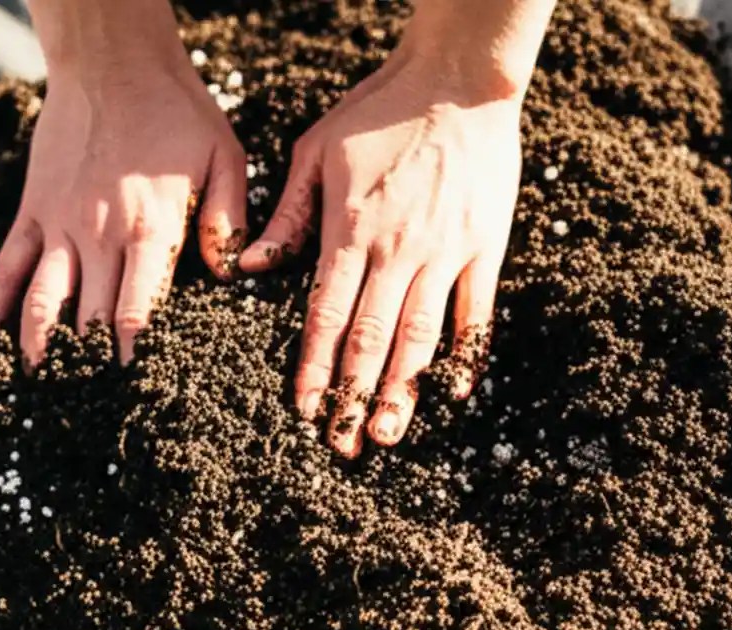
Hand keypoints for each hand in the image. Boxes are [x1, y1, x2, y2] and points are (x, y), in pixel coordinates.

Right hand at [0, 1, 245, 365]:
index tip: (137, 390)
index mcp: (152, 229)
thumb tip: (229, 276)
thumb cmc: (178, 111)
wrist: (112, 62)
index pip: (139, 310)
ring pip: (42, 301)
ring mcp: (59, 225)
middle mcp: (100, 235)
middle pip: (91, 317)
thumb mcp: (225, 158)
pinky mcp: (32, 211)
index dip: (135, 355)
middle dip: (94, 366)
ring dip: (40, 348)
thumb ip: (229, 219)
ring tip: (41, 388)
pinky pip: (5, 266)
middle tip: (94, 409)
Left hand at [239, 48, 525, 457]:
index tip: (304, 412)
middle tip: (341, 446)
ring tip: (386, 434)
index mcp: (351, 231)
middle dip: (351, 396)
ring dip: (402, 389)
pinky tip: (454, 391)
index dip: (313, 368)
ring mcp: (445, 253)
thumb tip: (246, 266)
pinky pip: (476, 312)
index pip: (325, 315)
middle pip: (370, 339)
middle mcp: (397, 251)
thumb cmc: (381, 110)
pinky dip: (466, 354)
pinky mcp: (485, 248)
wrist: (459, 82)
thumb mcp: (316, 150)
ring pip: (420, 336)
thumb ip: (286, 216)